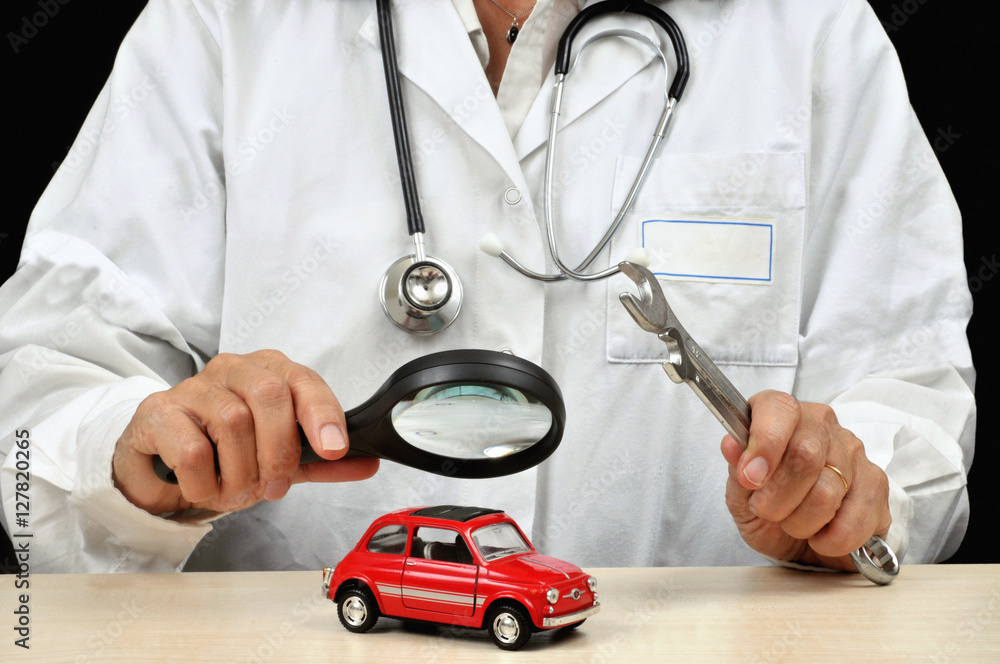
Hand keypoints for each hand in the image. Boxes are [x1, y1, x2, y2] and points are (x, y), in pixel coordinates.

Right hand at [113, 350, 378, 514]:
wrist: (163, 463)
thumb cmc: (228, 452)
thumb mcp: (282, 458)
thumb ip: (322, 461)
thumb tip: (368, 462)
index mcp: (270, 372)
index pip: (303, 380)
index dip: (322, 413)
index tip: (334, 449)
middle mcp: (233, 370)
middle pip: (268, 393)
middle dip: (279, 449)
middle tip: (275, 486)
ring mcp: (193, 387)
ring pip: (232, 421)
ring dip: (242, 472)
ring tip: (238, 491)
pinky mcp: (158, 411)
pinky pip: (192, 448)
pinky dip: (206, 482)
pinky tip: (206, 488)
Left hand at [720, 390, 890, 569]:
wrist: (797, 540)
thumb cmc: (766, 505)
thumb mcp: (739, 491)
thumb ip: (736, 466)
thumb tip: (732, 445)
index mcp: (783, 413)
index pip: (780, 409)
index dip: (764, 444)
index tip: (749, 478)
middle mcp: (822, 425)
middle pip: (805, 454)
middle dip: (777, 496)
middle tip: (767, 510)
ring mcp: (855, 453)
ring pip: (828, 490)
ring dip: (801, 521)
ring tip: (793, 522)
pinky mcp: (877, 487)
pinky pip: (853, 521)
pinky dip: (829, 539)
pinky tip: (820, 535)